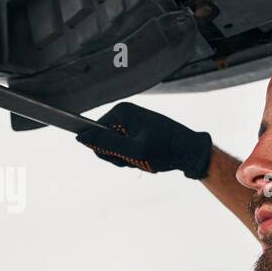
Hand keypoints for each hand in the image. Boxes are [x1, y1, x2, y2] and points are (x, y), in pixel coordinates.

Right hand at [76, 102, 212, 177]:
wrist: (191, 151)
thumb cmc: (165, 150)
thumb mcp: (132, 152)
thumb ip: (106, 145)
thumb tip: (80, 137)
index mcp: (121, 111)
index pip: (95, 134)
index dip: (107, 151)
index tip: (124, 156)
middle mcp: (125, 113)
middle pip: (105, 141)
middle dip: (118, 156)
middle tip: (137, 159)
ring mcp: (132, 121)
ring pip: (115, 147)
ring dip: (127, 158)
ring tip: (145, 158)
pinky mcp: (138, 129)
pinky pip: (126, 147)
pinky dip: (134, 156)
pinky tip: (148, 157)